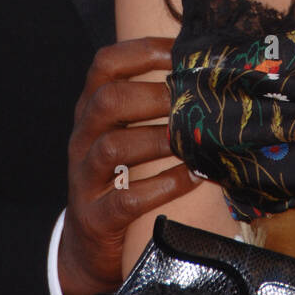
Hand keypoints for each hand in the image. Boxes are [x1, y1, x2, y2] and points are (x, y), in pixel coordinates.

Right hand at [58, 37, 199, 294]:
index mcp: (91, 109)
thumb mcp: (126, 134)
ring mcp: (84, 178)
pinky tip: (194, 177)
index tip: (180, 52)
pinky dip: (164, 185)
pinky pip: (126, 199)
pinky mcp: (95, 217)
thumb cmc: (120, 175)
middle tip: (192, 100)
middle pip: (106, 101)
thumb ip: (153, 105)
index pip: (105, 64)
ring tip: (194, 140)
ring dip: (159, 140)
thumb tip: (212, 75)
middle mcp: (82, 137)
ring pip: (112, 148)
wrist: (87, 243)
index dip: (142, 51)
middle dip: (153, 95)